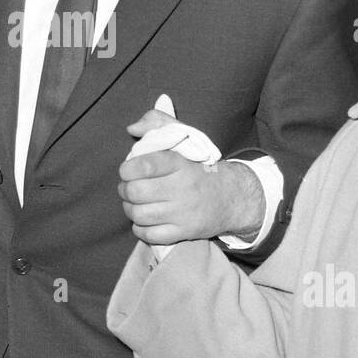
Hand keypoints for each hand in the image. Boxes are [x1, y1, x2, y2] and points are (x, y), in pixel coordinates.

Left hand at [119, 110, 263, 245]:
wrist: (232, 197)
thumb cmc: (200, 166)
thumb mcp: (185, 138)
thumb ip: (157, 122)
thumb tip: (132, 128)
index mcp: (180, 163)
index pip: (143, 166)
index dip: (127, 169)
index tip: (128, 170)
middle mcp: (181, 188)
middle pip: (136, 192)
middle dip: (124, 190)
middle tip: (128, 188)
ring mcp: (183, 212)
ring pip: (139, 214)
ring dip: (129, 209)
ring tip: (134, 203)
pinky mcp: (184, 232)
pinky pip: (149, 235)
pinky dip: (139, 229)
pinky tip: (143, 220)